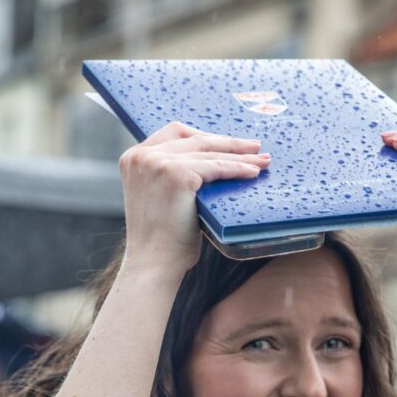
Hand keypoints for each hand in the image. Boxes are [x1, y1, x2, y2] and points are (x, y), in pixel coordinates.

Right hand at [118, 122, 270, 274]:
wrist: (154, 264)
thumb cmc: (163, 240)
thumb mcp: (161, 197)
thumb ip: (173, 175)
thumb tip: (211, 165)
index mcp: (133, 157)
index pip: (174, 133)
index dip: (205, 136)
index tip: (227, 143)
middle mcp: (142, 155)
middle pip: (195, 138)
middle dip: (228, 142)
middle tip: (254, 147)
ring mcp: (157, 162)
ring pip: (209, 152)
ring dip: (240, 155)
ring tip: (263, 161)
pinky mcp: (176, 174)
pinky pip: (216, 167)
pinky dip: (238, 168)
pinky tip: (253, 173)